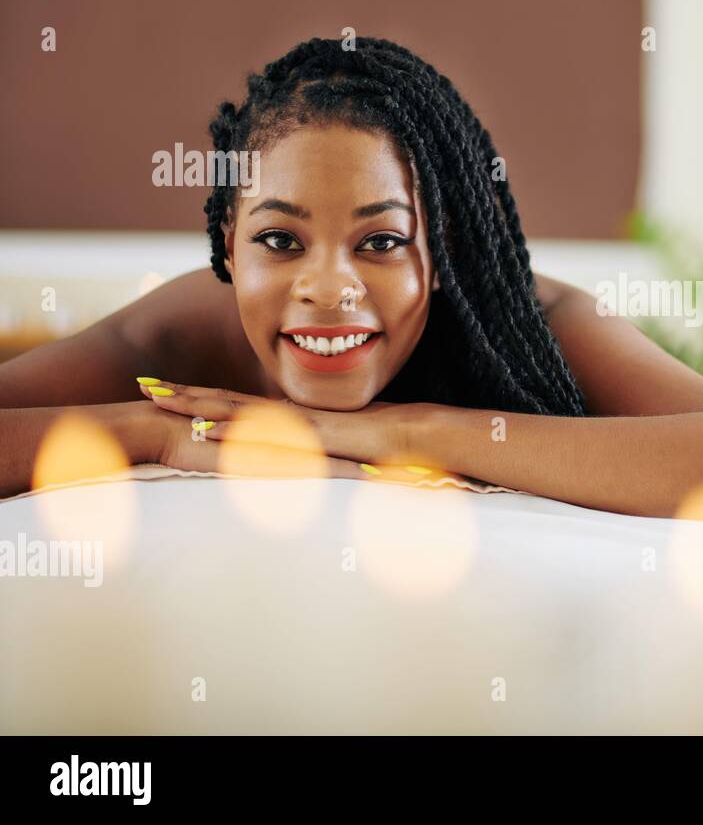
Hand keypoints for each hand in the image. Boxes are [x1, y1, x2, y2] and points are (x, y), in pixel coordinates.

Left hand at [135, 378, 442, 480]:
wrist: (410, 435)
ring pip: (232, 408)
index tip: (173, 390)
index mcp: (290, 417)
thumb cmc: (383, 446)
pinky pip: (257, 429)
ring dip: (193, 403)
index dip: (204, 397)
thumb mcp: (340, 451)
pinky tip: (199, 428)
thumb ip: (319, 454)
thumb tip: (306, 465)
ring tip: (155, 397)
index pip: (238, 404)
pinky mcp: (300, 433)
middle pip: (225, 399)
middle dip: (185, 392)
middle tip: (145, 385)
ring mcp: (291, 421)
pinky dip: (227, 428)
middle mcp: (285, 414)